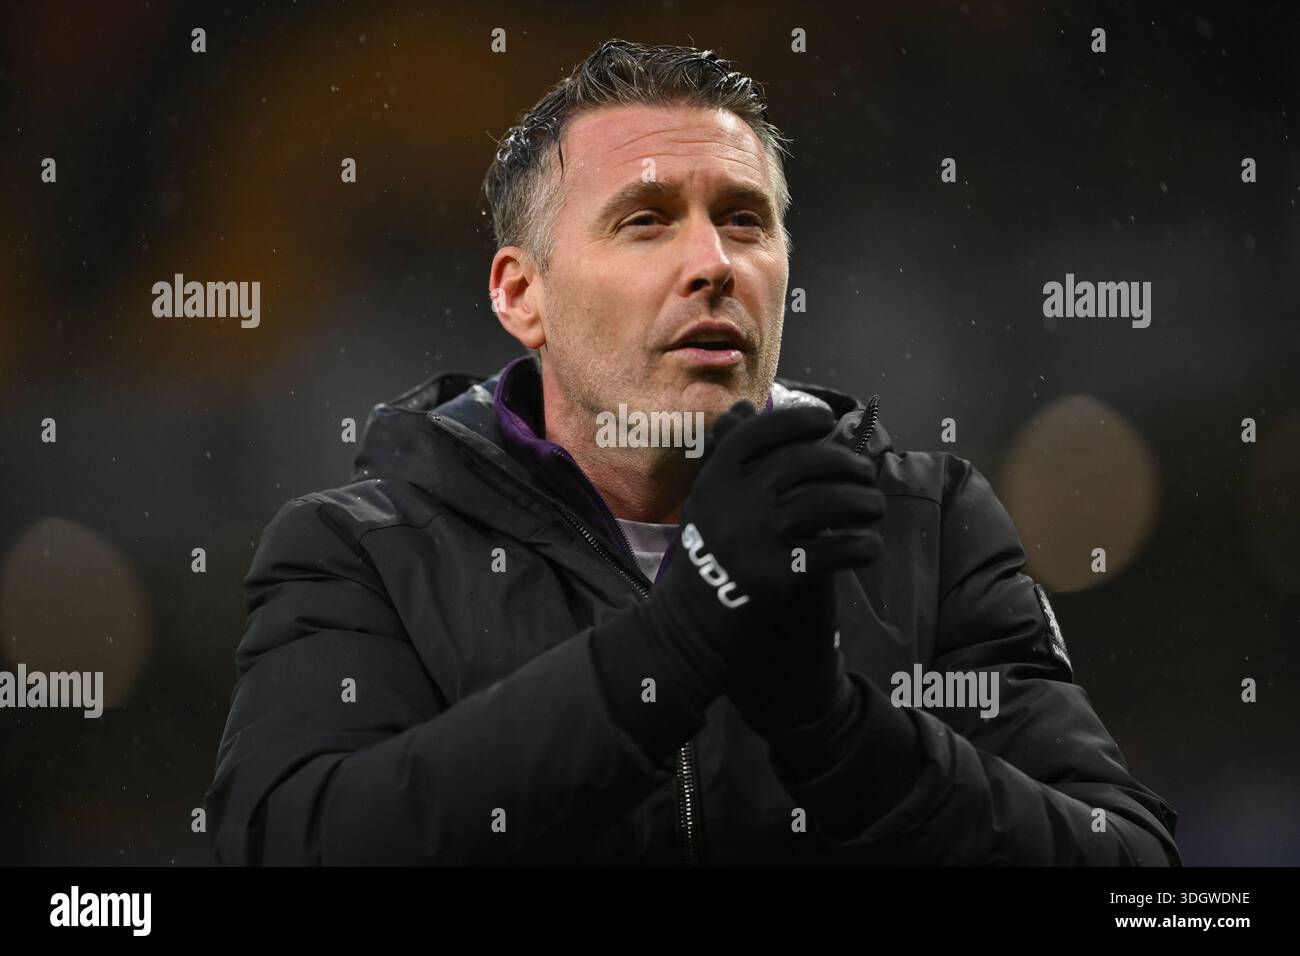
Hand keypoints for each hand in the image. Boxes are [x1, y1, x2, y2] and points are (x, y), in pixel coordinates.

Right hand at [632, 400, 883, 709]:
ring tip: (875, 507)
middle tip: (866, 473)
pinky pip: (835, 550)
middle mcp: (737, 499)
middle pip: (806, 463)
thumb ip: (725, 453)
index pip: (764, 431)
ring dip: (863, 501)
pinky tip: (870, 546)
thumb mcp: (707, 496)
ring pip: (828, 502)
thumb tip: (742, 409)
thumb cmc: (709, 549)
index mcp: (718, 475)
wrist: (691, 619)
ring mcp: (757, 535)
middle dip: (846, 463)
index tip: (828, 422)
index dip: (801, 421)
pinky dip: (861, 546)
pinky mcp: (777, 573)